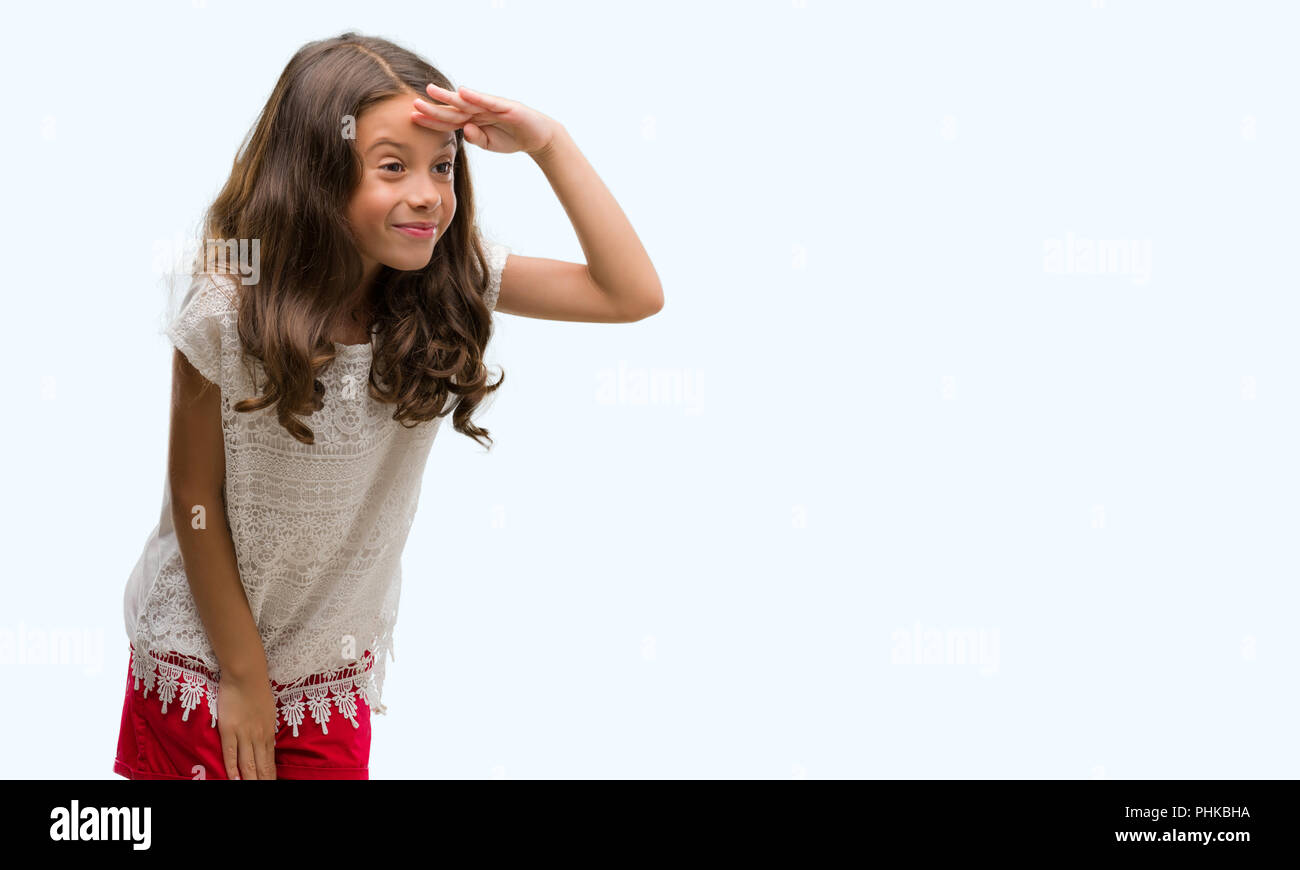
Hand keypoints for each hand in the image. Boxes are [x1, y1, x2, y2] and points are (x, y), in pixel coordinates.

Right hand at [216, 671, 278, 779]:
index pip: (270, 760)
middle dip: (262, 780)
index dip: (270, 774)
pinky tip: (233, 780)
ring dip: (250, 779)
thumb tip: (268, 739)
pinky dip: (232, 768)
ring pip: (247, 763)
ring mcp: (244, 734)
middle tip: (264, 790)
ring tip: (252, 789)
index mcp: (268, 732)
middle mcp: (258, 736)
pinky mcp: (229, 730)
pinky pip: (230, 753)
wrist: (246, 675)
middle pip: (260, 765)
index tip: (272, 783)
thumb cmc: (258, 690)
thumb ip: (267, 727)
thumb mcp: (269, 711)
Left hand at [413, 84, 560, 157]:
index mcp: (472, 121)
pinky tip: (462, 93)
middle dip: (434, 107)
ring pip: (466, 102)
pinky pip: (488, 101)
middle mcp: (478, 111)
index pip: (448, 121)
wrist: (538, 136)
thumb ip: (476, 139)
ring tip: (431, 91)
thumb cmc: (511, 138)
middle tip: (414, 104)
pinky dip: (475, 97)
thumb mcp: (490, 144)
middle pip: (452, 109)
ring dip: (448, 97)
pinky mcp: (505, 107)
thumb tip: (465, 131)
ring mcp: (491, 107)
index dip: (431, 120)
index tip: (412, 118)